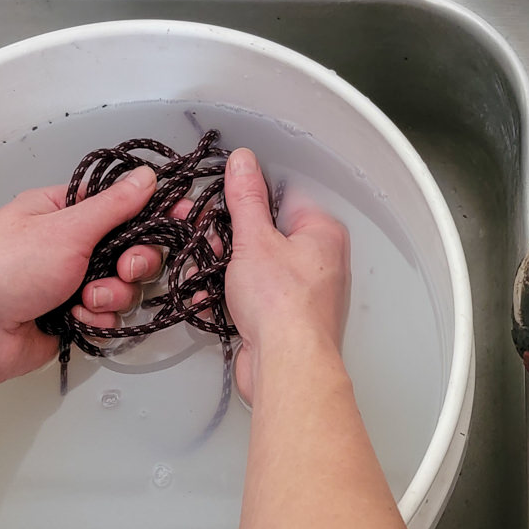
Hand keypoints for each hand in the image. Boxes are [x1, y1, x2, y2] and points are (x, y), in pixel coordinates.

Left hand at [0, 166, 167, 387]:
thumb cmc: (10, 267)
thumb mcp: (67, 229)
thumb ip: (114, 206)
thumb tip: (147, 175)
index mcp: (60, 211)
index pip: (117, 203)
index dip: (150, 210)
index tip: (182, 217)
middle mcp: (67, 244)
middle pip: (128, 247)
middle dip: (132, 262)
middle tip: (125, 269)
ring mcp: (70, 282)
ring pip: (122, 284)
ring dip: (112, 293)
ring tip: (87, 298)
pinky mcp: (74, 316)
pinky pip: (108, 313)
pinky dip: (99, 317)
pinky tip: (78, 318)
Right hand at [221, 148, 350, 404]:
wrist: (286, 366)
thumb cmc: (282, 304)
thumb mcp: (255, 239)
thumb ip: (246, 199)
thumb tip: (244, 162)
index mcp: (322, 232)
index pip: (284, 195)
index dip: (248, 198)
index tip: (221, 203)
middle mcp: (320, 259)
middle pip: (265, 233)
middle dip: (228, 240)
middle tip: (209, 244)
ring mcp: (303, 291)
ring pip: (254, 266)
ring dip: (222, 270)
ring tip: (206, 278)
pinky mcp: (284, 318)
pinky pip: (252, 296)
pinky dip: (228, 298)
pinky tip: (209, 301)